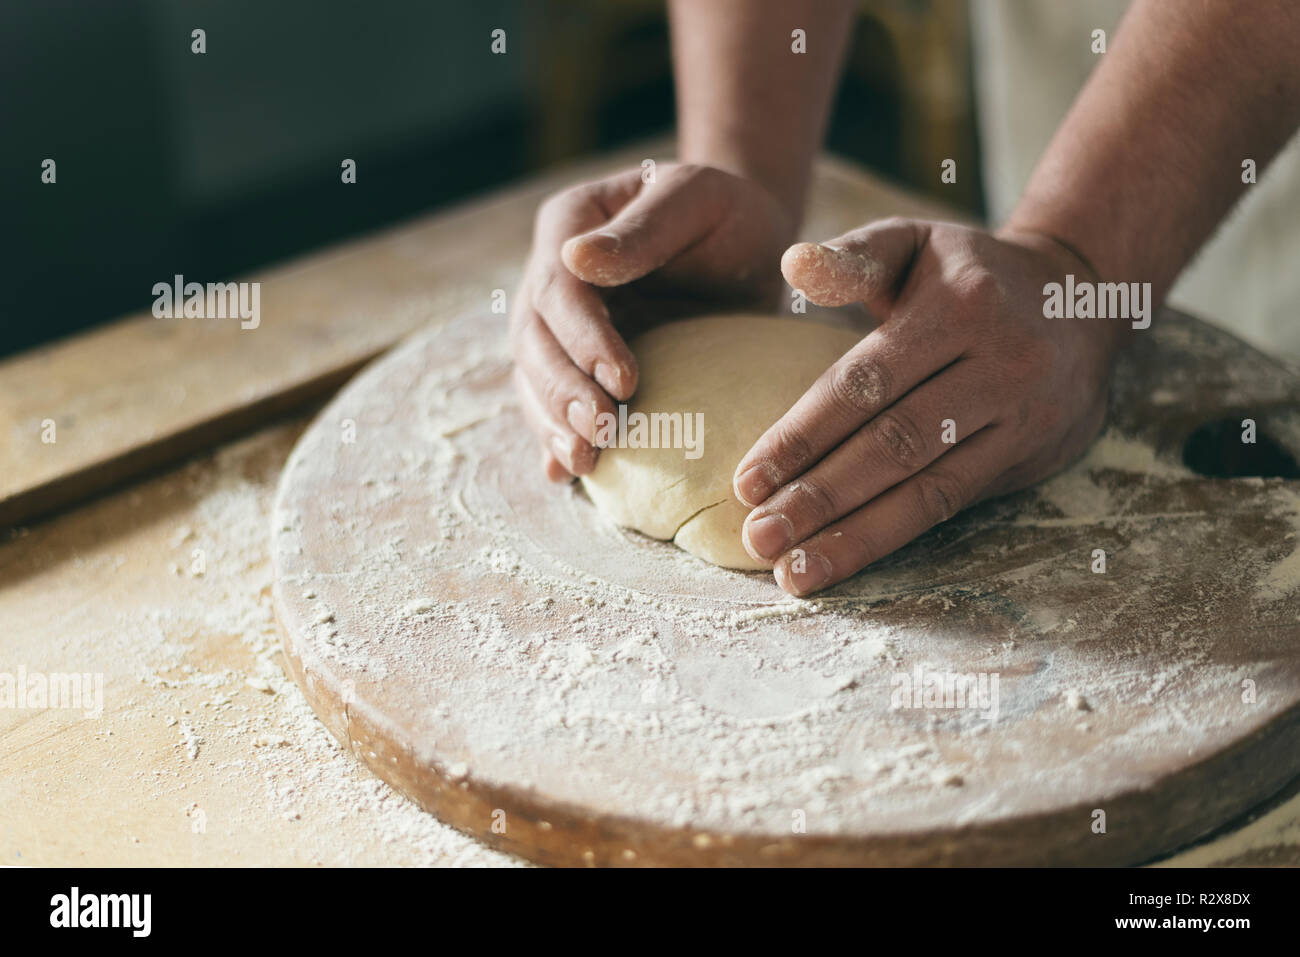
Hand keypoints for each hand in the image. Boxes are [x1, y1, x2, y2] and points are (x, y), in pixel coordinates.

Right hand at [509, 163, 795, 480]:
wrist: (744, 240)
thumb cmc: (726, 212)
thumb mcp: (697, 200)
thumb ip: (644, 229)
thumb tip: (575, 258)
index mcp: (570, 223)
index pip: (560, 289)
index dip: (584, 339)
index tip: (624, 381)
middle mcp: (552, 274)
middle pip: (535, 340)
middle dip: (562, 393)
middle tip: (599, 434)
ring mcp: (560, 323)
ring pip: (534, 377)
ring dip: (552, 423)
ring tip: (582, 462)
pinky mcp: (578, 361)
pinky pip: (553, 401)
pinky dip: (554, 437)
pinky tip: (562, 473)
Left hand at [734, 218, 1128, 595]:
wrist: (1085, 299)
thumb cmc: (969, 272)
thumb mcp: (915, 242)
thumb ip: (853, 257)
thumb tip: (791, 264)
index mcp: (959, 307)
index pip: (867, 383)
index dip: (805, 435)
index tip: (748, 480)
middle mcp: (999, 366)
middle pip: (895, 444)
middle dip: (821, 496)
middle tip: (759, 535)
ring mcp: (1021, 419)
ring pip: (929, 489)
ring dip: (856, 537)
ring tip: (794, 573)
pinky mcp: (1029, 458)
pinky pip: (954, 504)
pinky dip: (893, 536)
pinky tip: (844, 560)